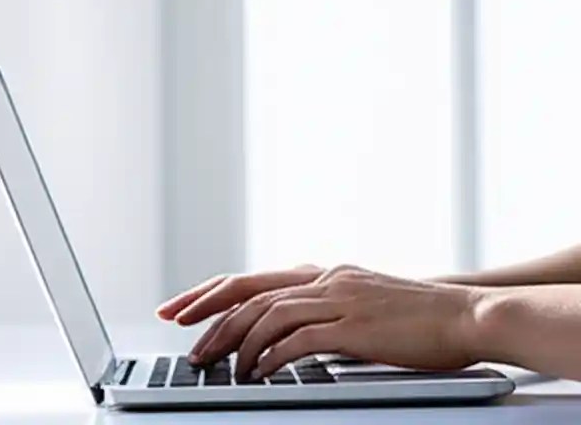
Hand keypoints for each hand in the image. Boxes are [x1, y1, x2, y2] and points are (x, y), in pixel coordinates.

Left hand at [188, 265, 484, 380]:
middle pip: (248, 293)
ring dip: (235, 341)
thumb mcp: (360, 302)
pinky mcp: (354, 326)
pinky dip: (271, 356)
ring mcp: (338, 300)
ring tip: (216, 366)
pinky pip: (298, 340)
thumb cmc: (417, 317)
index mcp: (321, 273)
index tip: (178, 309)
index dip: (209, 293)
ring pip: (266, 314)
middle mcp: (323, 280)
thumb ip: (323, 308)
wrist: (468, 314)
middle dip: (206, 315)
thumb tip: (285, 331)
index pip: (249, 279)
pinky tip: (258, 372)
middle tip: (181, 339)